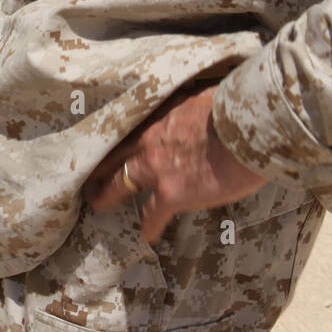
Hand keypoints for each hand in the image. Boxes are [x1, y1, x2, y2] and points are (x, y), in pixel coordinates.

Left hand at [84, 85, 266, 242]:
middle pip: (111, 155)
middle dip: (97, 165)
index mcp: (156, 115)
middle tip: (85, 173)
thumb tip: (194, 105)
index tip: (102, 141)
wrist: (246, 127)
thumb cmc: (231, 106)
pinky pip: (152, 216)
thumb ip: (186, 105)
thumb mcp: (199, 95)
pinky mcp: (171, 194)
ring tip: (97, 204)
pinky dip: (149, 227)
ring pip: (119, 184)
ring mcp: (155, 168)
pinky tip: (147, 236)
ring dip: (106, 196)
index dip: (112, 138)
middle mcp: (148, 140)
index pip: (125, 127)